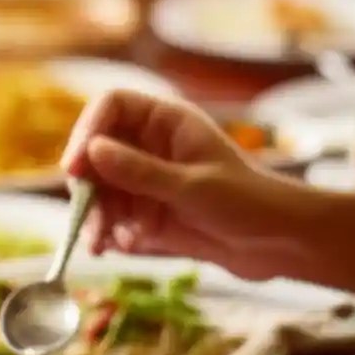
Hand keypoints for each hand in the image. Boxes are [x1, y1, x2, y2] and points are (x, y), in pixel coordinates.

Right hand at [60, 90, 301, 279]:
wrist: (279, 244)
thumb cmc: (247, 202)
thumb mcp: (192, 187)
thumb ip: (140, 171)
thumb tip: (91, 151)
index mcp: (166, 121)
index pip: (111, 106)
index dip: (87, 131)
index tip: (75, 167)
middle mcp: (150, 144)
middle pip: (96, 150)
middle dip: (89, 185)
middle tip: (87, 215)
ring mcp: (146, 178)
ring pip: (100, 187)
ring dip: (97, 215)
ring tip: (102, 243)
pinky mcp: (147, 210)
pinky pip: (112, 215)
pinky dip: (108, 232)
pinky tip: (117, 248)